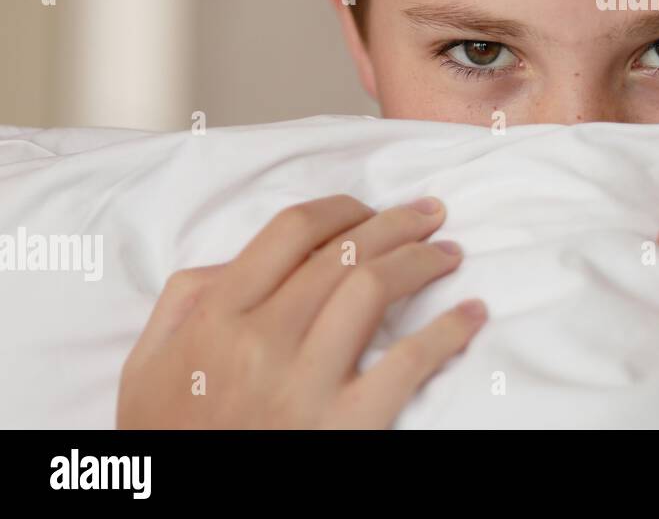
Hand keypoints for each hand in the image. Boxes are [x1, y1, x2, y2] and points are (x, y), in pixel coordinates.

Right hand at [118, 194, 484, 427]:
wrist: (183, 514)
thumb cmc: (169, 435)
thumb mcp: (148, 363)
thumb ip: (188, 299)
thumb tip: (238, 257)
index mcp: (217, 316)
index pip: (293, 231)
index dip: (343, 208)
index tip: (370, 208)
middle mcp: (261, 339)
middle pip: (344, 253)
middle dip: (397, 224)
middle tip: (430, 215)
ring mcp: (304, 383)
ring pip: (374, 289)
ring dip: (423, 261)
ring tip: (449, 254)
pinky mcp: (346, 425)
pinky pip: (407, 363)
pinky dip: (448, 332)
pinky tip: (471, 316)